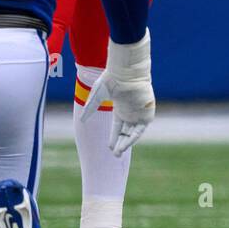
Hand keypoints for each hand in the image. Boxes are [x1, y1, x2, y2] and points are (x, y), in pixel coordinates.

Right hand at [81, 32, 154, 154]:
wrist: (126, 71)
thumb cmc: (112, 80)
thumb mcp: (97, 96)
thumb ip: (90, 108)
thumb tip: (82, 120)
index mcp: (121, 107)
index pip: (118, 126)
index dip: (114, 137)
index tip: (109, 147)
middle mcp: (131, 111)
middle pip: (126, 132)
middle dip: (121, 144)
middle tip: (115, 155)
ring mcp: (139, 112)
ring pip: (133, 133)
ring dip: (126, 143)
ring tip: (118, 153)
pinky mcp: (147, 112)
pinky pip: (141, 129)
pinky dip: (133, 138)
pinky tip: (125, 144)